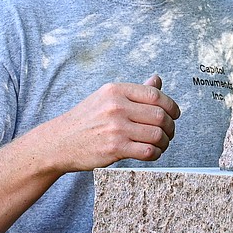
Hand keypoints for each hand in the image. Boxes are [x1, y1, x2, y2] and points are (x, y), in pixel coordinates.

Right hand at [44, 76, 181, 171]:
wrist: (58, 142)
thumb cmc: (86, 119)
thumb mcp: (106, 97)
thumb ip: (135, 91)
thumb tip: (158, 79)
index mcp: (116, 90)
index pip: (156, 95)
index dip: (171, 106)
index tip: (174, 114)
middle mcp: (116, 106)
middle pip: (160, 115)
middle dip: (170, 126)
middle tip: (169, 132)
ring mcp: (116, 128)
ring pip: (157, 134)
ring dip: (165, 141)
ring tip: (161, 144)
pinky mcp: (114, 148)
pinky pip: (148, 151)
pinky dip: (156, 153)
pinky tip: (153, 153)